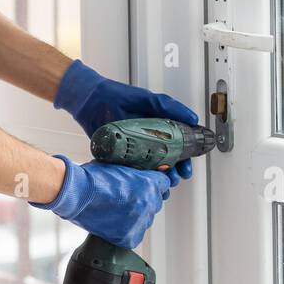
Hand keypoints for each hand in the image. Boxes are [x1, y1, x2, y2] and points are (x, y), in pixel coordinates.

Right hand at [29, 154, 171, 249]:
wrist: (75, 193)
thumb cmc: (92, 177)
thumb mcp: (119, 164)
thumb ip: (136, 170)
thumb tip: (145, 172)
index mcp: (148, 184)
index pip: (164, 184)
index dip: (153, 183)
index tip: (147, 185)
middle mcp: (147, 204)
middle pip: (155, 202)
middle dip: (144, 198)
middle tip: (127, 196)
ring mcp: (138, 222)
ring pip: (146, 219)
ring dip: (136, 214)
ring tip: (117, 208)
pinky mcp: (128, 237)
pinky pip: (136, 234)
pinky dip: (128, 229)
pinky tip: (115, 220)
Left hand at [53, 59, 199, 180]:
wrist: (91, 101)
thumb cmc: (118, 96)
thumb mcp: (147, 100)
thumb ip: (169, 107)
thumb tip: (193, 118)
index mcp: (159, 129)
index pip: (178, 148)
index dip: (186, 160)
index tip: (188, 168)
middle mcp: (148, 142)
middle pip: (167, 163)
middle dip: (175, 173)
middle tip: (176, 177)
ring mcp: (134, 152)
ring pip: (151, 171)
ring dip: (159, 180)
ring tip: (162, 182)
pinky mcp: (119, 159)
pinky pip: (132, 174)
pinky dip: (139, 182)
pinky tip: (143, 186)